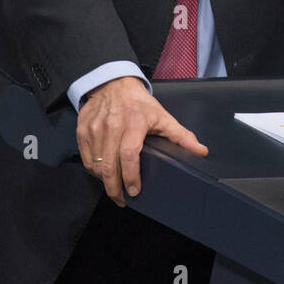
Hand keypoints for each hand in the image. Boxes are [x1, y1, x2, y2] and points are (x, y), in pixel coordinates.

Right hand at [76, 76, 207, 205]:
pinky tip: (103, 175)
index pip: (129, 154)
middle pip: (109, 165)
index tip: (135, 191)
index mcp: (134, 122)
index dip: (131, 176)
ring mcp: (95, 128)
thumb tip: (201, 151)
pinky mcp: (82, 130)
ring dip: (104, 181)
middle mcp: (112, 126)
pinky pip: (86, 158)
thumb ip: (181, 136)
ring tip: (114, 189)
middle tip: (123, 200)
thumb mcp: (162, 116)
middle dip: (115, 188)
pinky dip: (93, 171)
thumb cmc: (139, 103)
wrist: (113, 84)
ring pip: (96, 165)